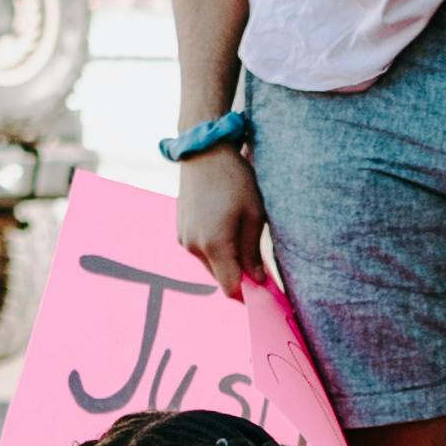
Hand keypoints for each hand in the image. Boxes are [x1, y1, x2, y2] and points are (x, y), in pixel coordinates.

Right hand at [172, 140, 266, 297]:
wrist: (204, 151)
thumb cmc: (235, 179)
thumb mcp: (253, 214)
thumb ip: (253, 251)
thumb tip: (258, 279)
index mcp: (214, 244)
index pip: (231, 287)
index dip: (249, 294)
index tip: (265, 291)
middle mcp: (194, 247)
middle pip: (220, 278)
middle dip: (240, 275)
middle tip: (260, 263)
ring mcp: (184, 239)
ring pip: (210, 264)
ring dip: (227, 261)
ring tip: (242, 236)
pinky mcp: (180, 230)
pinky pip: (201, 250)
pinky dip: (215, 248)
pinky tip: (226, 226)